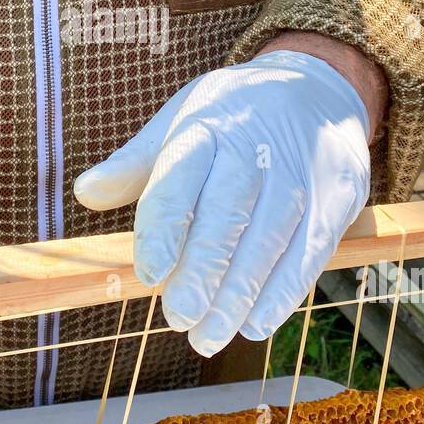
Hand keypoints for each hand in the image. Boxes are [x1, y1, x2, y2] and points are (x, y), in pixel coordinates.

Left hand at [74, 51, 370, 355]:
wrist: (318, 88)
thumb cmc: (234, 116)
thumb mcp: (183, 118)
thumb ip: (137, 163)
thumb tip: (86, 192)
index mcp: (209, 124)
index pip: (181, 175)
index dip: (164, 227)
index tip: (149, 274)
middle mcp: (257, 144)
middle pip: (228, 211)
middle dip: (203, 270)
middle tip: (179, 317)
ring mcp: (302, 170)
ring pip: (270, 237)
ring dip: (239, 294)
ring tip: (209, 335)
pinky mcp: (338, 196)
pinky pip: (310, 250)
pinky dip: (283, 292)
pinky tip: (256, 323)